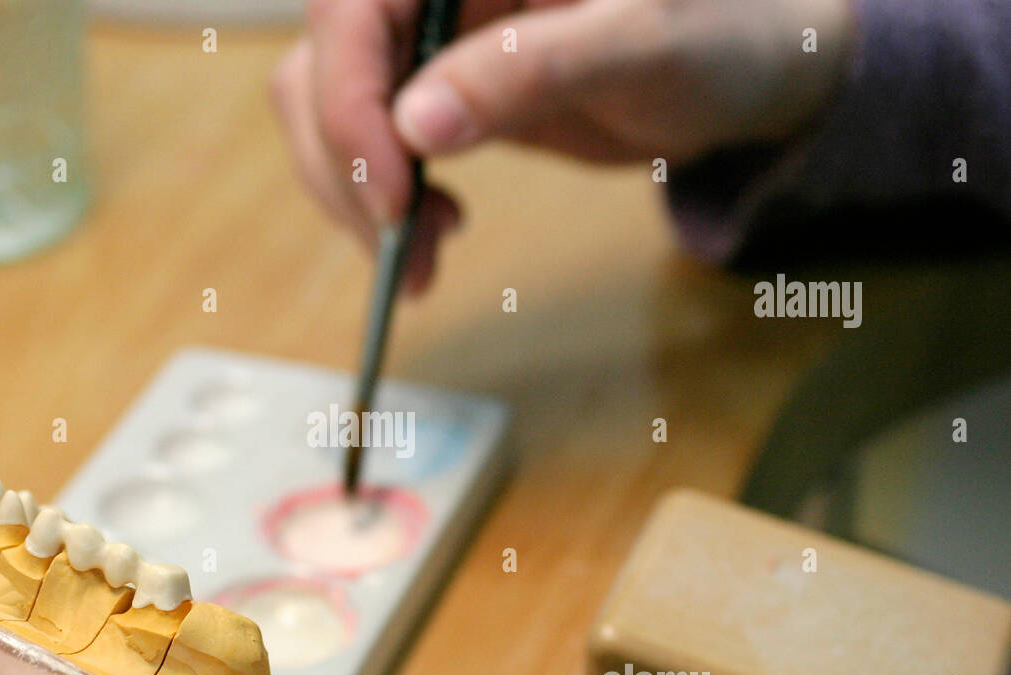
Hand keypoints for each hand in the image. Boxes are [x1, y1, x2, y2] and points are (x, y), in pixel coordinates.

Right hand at [272, 0, 852, 290]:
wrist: (745, 70)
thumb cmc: (719, 34)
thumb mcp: (640, 47)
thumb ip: (529, 69)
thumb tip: (413, 125)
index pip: (352, 5)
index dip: (349, 99)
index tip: (391, 190)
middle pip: (322, 62)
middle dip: (346, 164)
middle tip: (403, 246)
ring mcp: (425, 36)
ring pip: (326, 108)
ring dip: (352, 194)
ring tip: (419, 256)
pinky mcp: (432, 89)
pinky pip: (365, 144)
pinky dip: (377, 200)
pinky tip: (430, 232)